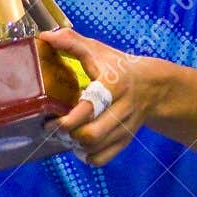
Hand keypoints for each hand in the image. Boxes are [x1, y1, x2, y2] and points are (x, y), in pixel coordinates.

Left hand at [41, 27, 163, 168]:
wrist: (151, 86)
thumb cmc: (117, 67)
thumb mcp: (97, 50)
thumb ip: (71, 41)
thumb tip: (45, 37)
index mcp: (113, 85)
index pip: (90, 108)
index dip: (67, 119)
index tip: (50, 118)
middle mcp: (122, 109)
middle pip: (91, 135)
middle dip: (66, 135)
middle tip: (53, 128)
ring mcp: (124, 128)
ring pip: (94, 149)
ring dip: (73, 146)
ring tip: (63, 135)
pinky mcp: (124, 141)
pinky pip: (102, 159)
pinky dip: (85, 156)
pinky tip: (77, 145)